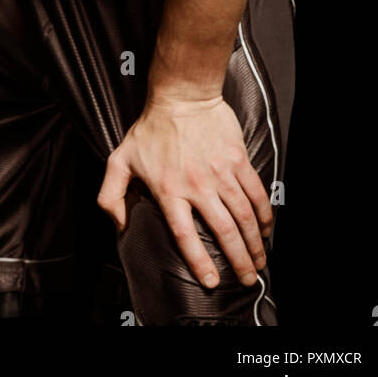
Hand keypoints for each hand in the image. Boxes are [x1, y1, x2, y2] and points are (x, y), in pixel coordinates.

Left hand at [96, 95, 272, 288]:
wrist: (182, 94)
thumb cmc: (151, 127)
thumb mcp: (120, 159)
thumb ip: (111, 195)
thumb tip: (118, 225)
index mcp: (169, 190)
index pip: (185, 235)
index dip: (200, 262)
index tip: (212, 282)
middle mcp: (197, 185)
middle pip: (224, 232)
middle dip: (239, 261)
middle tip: (248, 278)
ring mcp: (220, 173)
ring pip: (244, 216)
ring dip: (254, 243)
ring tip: (259, 260)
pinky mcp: (237, 160)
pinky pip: (256, 192)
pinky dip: (264, 214)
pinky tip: (266, 228)